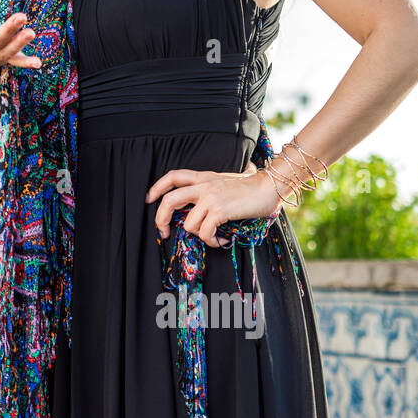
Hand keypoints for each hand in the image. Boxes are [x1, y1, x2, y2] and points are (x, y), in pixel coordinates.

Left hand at [145, 162, 277, 247]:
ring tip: (213, 237)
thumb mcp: (224, 182)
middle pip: (170, 200)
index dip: (157, 187)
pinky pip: (205, 233)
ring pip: (189, 224)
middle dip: (161, 219)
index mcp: (203, 177)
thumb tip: (199, 207)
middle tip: (164, 232)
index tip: (148, 199)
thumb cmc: (250, 188)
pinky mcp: (220, 210)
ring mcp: (211, 198)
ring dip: (199, 236)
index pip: (173, 176)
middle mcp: (203, 186)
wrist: (270, 187)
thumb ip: (210, 189)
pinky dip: (212, 241)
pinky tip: (222, 239)